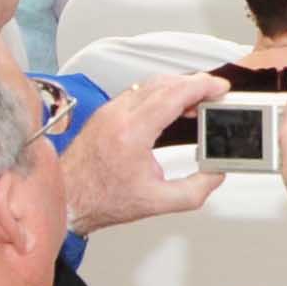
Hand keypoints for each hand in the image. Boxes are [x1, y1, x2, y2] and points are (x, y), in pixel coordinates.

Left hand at [59, 70, 227, 233]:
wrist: (66, 198)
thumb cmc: (100, 199)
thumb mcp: (158, 202)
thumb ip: (195, 190)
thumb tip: (215, 174)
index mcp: (131, 133)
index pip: (172, 94)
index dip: (202, 86)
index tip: (220, 87)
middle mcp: (117, 116)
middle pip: (163, 83)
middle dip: (194, 83)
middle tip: (214, 93)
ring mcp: (108, 112)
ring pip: (149, 84)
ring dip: (176, 86)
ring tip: (196, 100)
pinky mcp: (104, 114)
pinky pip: (137, 92)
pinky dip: (160, 92)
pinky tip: (170, 106)